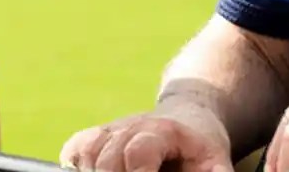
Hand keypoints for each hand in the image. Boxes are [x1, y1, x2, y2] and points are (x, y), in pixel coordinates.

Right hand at [60, 109, 232, 171]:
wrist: (185, 121)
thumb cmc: (199, 150)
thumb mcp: (215, 163)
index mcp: (161, 131)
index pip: (138, 151)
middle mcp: (129, 126)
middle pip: (108, 160)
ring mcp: (106, 131)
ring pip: (87, 158)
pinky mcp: (90, 139)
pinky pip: (73, 155)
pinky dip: (79, 169)